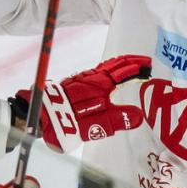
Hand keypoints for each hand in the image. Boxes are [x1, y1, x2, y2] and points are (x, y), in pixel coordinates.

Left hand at [15, 55, 151, 151]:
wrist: (36, 118)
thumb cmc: (66, 122)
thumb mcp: (95, 125)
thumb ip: (117, 120)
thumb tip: (139, 116)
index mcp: (100, 85)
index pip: (123, 71)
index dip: (137, 68)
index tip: (150, 66)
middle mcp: (90, 78)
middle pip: (113, 65)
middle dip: (130, 62)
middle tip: (144, 61)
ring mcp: (80, 80)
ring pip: (103, 68)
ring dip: (118, 65)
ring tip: (128, 66)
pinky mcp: (72, 86)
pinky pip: (95, 73)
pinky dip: (106, 71)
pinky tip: (105, 79)